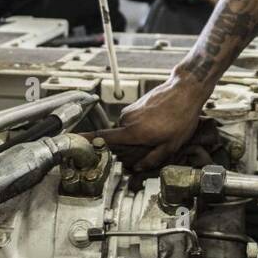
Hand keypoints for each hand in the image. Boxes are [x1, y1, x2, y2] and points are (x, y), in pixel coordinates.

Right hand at [92, 75, 208, 170]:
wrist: (185, 90)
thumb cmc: (180, 116)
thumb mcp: (171, 145)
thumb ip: (152, 159)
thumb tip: (137, 167)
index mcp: (133, 131)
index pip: (103, 138)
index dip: (86, 141)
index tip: (72, 142)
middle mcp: (127, 120)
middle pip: (118, 139)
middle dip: (129, 147)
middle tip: (150, 147)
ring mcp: (130, 111)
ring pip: (126, 130)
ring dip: (137, 135)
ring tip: (158, 133)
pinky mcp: (134, 106)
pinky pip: (132, 122)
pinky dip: (141, 126)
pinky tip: (158, 125)